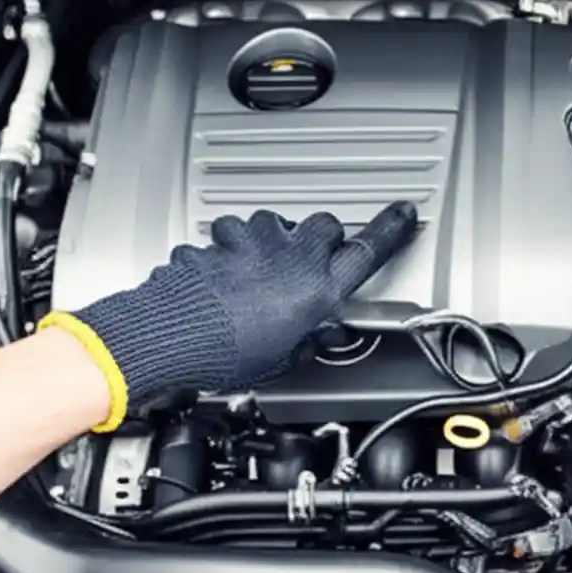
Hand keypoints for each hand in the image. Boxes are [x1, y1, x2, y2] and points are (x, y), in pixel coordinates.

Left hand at [41, 202, 416, 431]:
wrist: (167, 337)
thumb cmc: (222, 356)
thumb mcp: (281, 359)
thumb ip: (305, 338)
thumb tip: (314, 334)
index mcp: (317, 289)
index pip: (367, 251)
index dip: (391, 230)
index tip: (404, 213)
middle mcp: (290, 256)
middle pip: (324, 226)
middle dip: (321, 238)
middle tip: (312, 262)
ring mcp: (253, 241)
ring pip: (277, 224)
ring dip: (274, 241)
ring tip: (261, 271)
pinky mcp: (220, 239)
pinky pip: (233, 236)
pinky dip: (233, 249)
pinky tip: (224, 272)